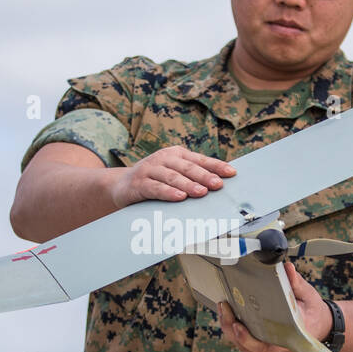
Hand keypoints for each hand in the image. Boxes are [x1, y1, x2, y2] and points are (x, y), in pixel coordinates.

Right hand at [110, 145, 235, 208]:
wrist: (121, 186)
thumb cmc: (154, 180)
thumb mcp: (173, 174)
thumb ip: (192, 176)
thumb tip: (219, 184)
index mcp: (176, 154)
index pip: (200, 159)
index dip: (216, 166)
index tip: (232, 173)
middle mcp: (163, 158)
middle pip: (187, 167)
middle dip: (204, 176)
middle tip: (218, 185)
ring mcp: (149, 169)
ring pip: (172, 176)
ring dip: (188, 184)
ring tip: (201, 192)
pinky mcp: (138, 183)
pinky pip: (155, 188)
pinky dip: (168, 192)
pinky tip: (179, 197)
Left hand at [217, 261, 332, 351]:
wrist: (322, 327)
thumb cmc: (313, 311)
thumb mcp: (308, 294)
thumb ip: (296, 283)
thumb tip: (287, 268)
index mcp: (294, 338)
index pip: (268, 345)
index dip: (249, 339)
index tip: (237, 326)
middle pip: (251, 347)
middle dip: (233, 329)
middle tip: (225, 309)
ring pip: (247, 349)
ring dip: (232, 331)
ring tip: (224, 311)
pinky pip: (248, 349)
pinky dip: (237, 335)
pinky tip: (230, 319)